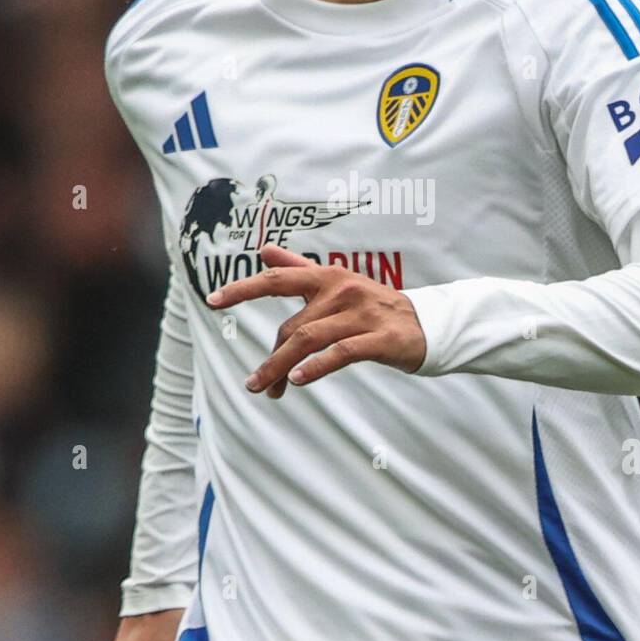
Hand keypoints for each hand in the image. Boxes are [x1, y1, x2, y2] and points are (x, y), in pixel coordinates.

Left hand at [207, 243, 425, 398]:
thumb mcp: (336, 282)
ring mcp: (362, 314)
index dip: (242, 288)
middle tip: (256, 385)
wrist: (427, 324)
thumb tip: (263, 249)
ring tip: (267, 391)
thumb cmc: (374, 305)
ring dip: (282, 367)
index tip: (212, 300)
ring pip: (310, 341)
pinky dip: (317, 366)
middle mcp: (342, 291)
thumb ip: (297, 267)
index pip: (277, 280)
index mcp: (327, 276)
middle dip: (271, 359)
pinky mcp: (380, 338)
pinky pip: (341, 353)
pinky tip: (300, 380)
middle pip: (293, 327)